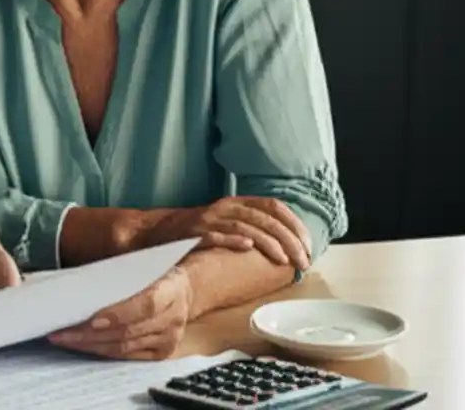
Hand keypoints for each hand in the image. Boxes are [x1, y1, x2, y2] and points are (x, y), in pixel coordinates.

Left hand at [48, 266, 192, 359]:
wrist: (184, 290)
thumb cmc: (156, 273)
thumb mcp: (145, 264)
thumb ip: (122, 272)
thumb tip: (83, 280)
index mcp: (171, 289)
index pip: (146, 305)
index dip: (119, 314)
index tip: (92, 320)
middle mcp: (173, 318)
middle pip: (128, 331)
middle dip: (91, 334)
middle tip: (62, 332)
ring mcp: (169, 338)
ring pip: (124, 347)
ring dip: (91, 345)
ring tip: (65, 340)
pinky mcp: (162, 353)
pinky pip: (128, 356)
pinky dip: (103, 351)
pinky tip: (84, 346)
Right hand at [138, 197, 311, 270]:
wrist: (156, 232)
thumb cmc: (197, 231)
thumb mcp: (226, 221)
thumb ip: (251, 225)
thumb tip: (288, 243)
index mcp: (237, 203)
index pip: (274, 206)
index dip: (294, 224)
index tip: (309, 244)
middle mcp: (225, 207)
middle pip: (266, 219)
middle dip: (289, 240)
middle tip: (303, 260)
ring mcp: (209, 219)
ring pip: (246, 226)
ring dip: (269, 243)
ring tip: (284, 261)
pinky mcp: (193, 233)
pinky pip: (216, 234)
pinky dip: (233, 239)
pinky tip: (247, 247)